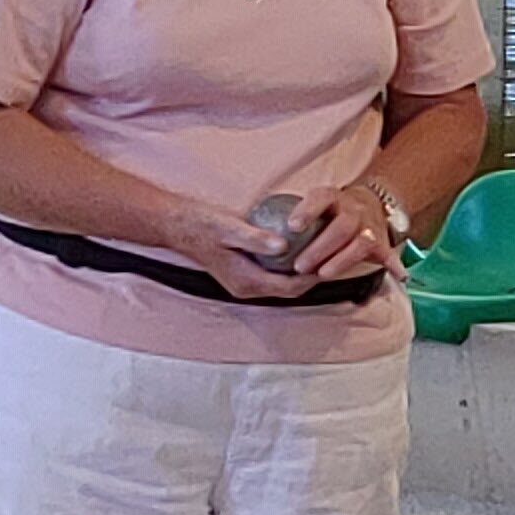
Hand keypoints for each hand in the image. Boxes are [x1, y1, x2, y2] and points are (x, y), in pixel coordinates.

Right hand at [173, 197, 331, 301]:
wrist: (177, 226)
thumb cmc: (202, 224)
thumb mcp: (229, 228)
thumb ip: (255, 239)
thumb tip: (283, 246)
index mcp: (247, 282)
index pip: (291, 287)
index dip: (314, 277)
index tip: (334, 261)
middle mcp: (247, 289)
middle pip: (291, 289)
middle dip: (314, 277)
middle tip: (336, 259)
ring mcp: (245, 284)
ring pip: (283, 284)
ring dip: (303, 273)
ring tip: (324, 255)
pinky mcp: (243, 275)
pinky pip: (273, 275)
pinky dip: (289, 266)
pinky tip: (302, 248)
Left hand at [270, 179, 406, 286]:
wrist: (369, 203)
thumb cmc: (330, 210)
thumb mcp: (313, 204)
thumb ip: (291, 217)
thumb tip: (255, 232)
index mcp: (333, 197)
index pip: (321, 198)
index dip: (308, 210)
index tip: (293, 226)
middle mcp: (354, 209)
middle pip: (342, 227)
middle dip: (321, 248)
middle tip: (299, 265)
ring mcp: (369, 226)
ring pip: (361, 242)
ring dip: (343, 260)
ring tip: (324, 274)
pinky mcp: (381, 243)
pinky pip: (389, 255)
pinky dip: (395, 265)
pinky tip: (400, 277)